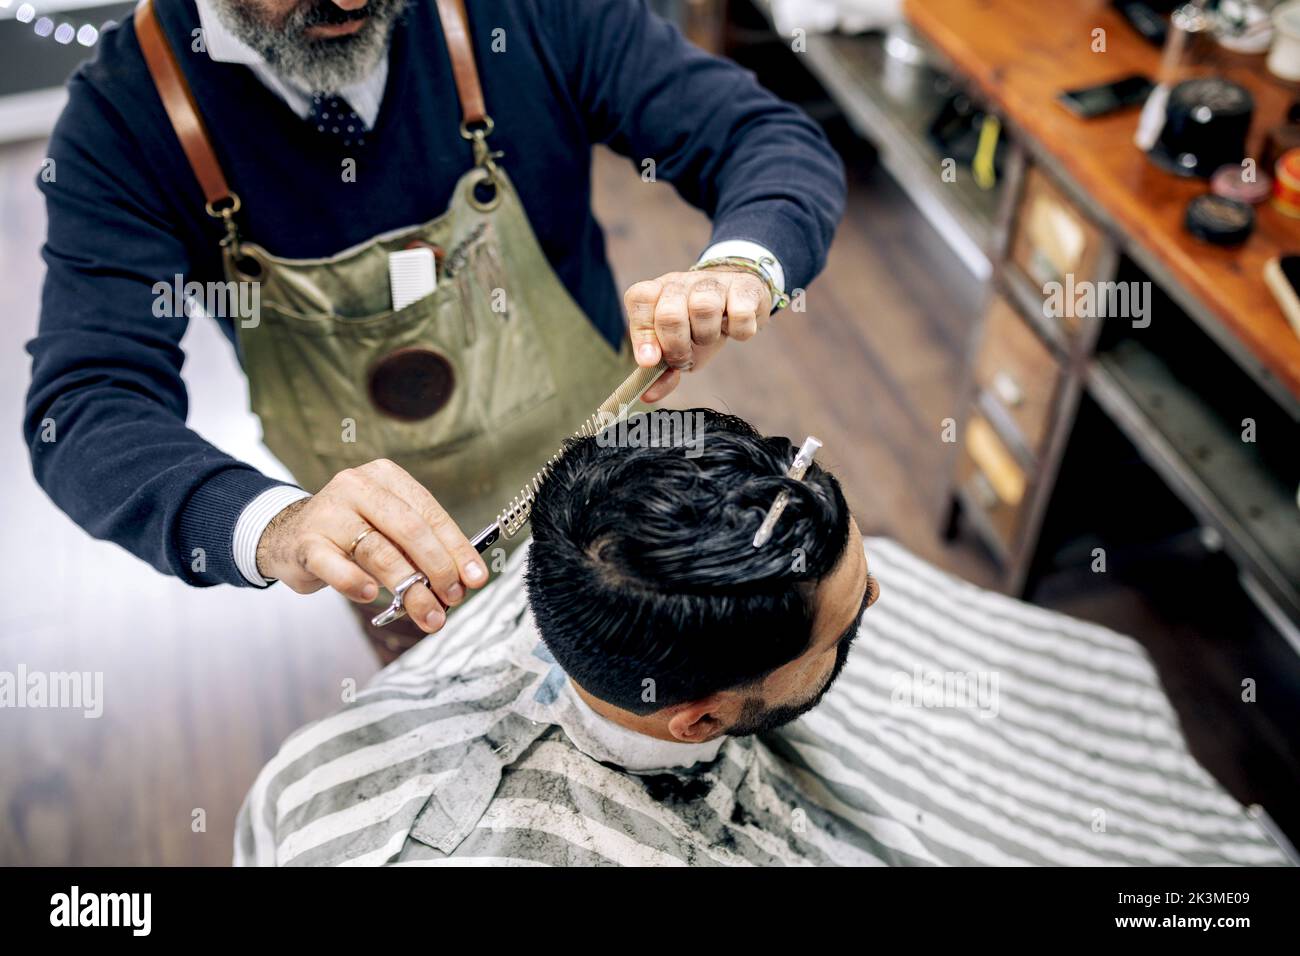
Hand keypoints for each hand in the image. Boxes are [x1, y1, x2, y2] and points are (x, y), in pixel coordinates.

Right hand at [255, 459, 488, 633]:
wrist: (288, 535)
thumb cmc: (351, 533)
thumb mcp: (388, 529)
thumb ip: (420, 548)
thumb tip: (460, 580)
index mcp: (386, 478)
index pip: (431, 513)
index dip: (457, 548)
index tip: (476, 578)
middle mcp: (357, 487)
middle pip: (410, 530)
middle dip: (438, 568)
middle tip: (453, 598)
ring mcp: (329, 513)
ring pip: (379, 552)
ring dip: (409, 588)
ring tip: (427, 613)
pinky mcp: (306, 542)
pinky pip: (335, 566)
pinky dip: (355, 583)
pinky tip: (370, 596)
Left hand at [623, 267, 771, 402]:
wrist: (738, 302)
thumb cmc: (697, 327)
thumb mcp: (675, 350)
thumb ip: (660, 373)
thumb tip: (648, 395)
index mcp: (656, 293)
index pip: (640, 300)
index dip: (642, 333)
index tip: (650, 361)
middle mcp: (681, 282)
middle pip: (670, 313)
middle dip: (676, 345)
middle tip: (684, 355)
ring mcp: (713, 281)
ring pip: (704, 308)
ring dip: (707, 336)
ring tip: (709, 338)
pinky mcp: (744, 285)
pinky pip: (740, 313)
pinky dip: (739, 331)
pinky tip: (735, 329)